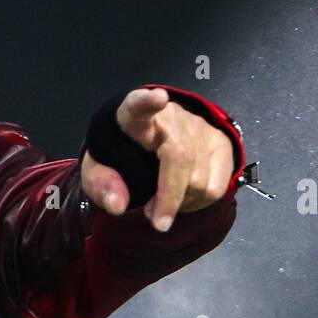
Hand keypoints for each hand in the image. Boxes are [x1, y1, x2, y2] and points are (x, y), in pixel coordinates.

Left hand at [80, 87, 233, 231]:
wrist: (145, 146)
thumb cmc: (119, 159)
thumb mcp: (98, 173)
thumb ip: (102, 186)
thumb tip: (117, 205)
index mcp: (133, 118)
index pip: (139, 105)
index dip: (148, 102)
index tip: (156, 98)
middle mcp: (171, 116)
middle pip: (179, 156)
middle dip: (170, 197)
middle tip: (155, 220)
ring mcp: (199, 127)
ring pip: (200, 178)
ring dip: (182, 203)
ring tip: (164, 203)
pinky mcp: (220, 142)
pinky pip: (217, 186)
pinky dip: (200, 202)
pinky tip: (184, 198)